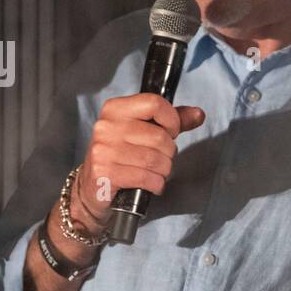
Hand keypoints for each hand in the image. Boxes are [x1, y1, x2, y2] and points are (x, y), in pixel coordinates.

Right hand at [73, 93, 204, 229]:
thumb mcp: (143, 132)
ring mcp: (104, 150)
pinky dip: (156, 184)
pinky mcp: (105, 173)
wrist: (92, 187)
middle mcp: (107, 126)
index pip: (155, 103)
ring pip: (156, 160)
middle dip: (169, 153)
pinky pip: (147, 178)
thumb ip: (171, 121)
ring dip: (163, 170)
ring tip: (154, 172)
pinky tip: (150, 184)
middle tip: (160, 159)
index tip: (170, 132)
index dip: (172, 120)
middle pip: (160, 137)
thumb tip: (198, 114)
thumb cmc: (121, 156)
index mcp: (115, 109)